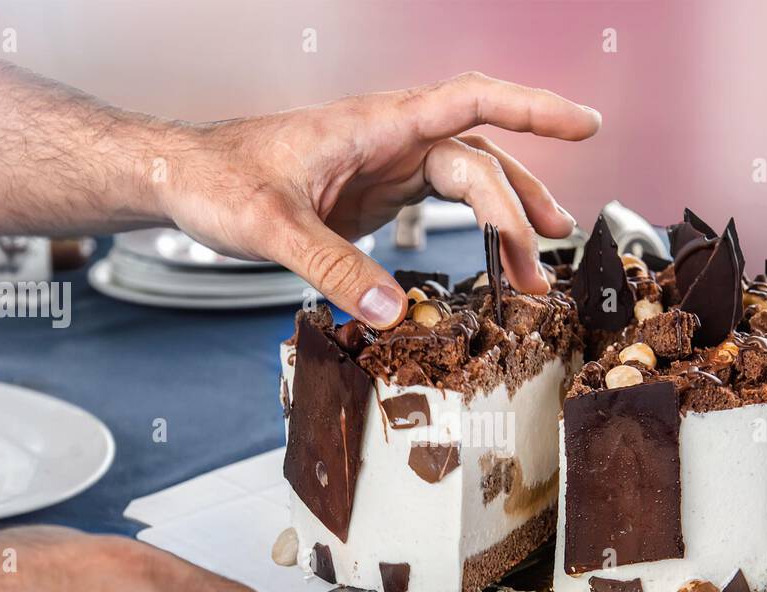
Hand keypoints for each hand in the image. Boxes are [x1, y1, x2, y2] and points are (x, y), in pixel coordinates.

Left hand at [156, 72, 599, 327]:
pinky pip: (439, 201)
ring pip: (465, 180)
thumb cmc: (216, 180)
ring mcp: (383, 165)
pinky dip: (470, 227)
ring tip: (534, 270)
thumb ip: (331, 268)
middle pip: (478, 159)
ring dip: (503, 221)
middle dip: (519, 207)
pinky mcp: (373, 192)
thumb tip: (389, 311)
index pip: (469, 104)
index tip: (583, 123)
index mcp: (374, 128)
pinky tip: (487, 255)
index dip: (532, 109)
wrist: (183, 179)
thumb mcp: (269, 228)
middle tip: (543, 263)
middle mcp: (388, 140)